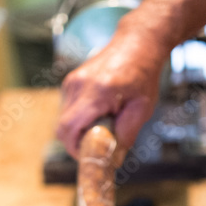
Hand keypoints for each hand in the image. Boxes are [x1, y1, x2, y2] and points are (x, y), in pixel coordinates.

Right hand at [56, 31, 166, 157]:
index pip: (69, 128)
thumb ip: (126, 135)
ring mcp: (71, 81)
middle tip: (94, 149)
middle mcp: (78, 85)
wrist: (137, 44)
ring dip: (78, 130)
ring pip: (63, 119)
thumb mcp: (142, 109)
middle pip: (62, 127)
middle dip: (76, 143)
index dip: (74, 149)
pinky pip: (67, 109)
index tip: (88, 157)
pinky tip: (97, 115)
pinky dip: (79, 118)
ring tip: (100, 127)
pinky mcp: (70, 81)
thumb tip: (112, 161)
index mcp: (97, 92)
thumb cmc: (143, 76)